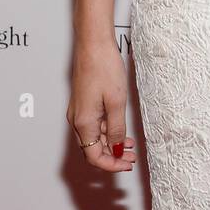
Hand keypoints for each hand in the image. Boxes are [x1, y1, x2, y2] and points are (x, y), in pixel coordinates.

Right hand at [67, 37, 136, 173]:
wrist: (93, 45)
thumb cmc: (104, 69)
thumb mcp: (116, 102)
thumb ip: (116, 128)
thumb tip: (116, 149)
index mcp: (84, 123)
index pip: (94, 156)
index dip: (111, 165)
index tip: (127, 165)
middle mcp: (77, 120)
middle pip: (92, 149)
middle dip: (112, 157)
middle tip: (131, 158)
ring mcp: (79, 112)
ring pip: (94, 138)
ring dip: (111, 144)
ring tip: (130, 146)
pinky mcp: (84, 104)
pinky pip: (94, 126)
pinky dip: (107, 132)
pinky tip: (121, 131)